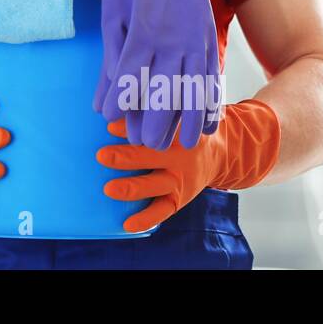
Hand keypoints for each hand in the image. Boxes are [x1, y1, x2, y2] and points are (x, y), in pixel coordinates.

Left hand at [94, 0, 220, 149]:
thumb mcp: (113, 8)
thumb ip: (109, 52)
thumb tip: (100, 100)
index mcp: (145, 29)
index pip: (131, 72)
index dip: (120, 97)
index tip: (110, 117)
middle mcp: (173, 41)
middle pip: (164, 89)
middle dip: (154, 120)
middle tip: (143, 143)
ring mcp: (195, 45)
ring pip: (193, 89)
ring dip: (187, 121)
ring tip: (179, 146)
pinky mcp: (209, 48)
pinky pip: (212, 81)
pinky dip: (211, 106)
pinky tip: (207, 129)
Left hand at [96, 99, 280, 232]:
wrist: (221, 153)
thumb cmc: (185, 129)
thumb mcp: (178, 113)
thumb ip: (153, 107)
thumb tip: (116, 99)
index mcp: (179, 131)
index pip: (158, 127)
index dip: (134, 126)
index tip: (110, 124)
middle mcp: (180, 156)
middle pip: (152, 156)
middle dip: (126, 156)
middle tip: (101, 156)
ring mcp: (179, 180)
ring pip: (155, 185)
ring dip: (132, 188)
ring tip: (109, 189)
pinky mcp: (178, 199)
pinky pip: (162, 211)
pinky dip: (146, 219)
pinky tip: (127, 224)